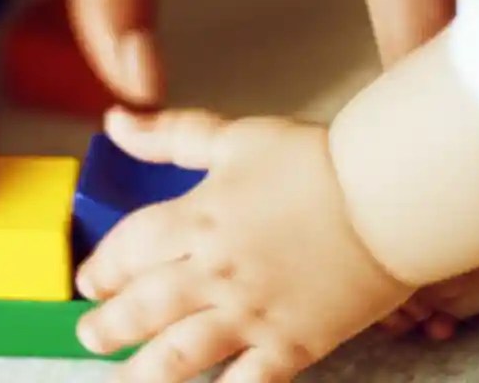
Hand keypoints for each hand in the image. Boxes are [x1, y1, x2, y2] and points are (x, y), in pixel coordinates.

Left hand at [75, 108, 410, 381]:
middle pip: (142, 308)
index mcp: (199, 216)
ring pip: (179, 355)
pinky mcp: (290, 345)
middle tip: (91, 336)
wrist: (389, 196)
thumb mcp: (234, 136)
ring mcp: (251, 313)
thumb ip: (170, 134)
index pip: (129, 249)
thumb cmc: (317, 162)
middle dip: (107, 327)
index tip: (90, 282)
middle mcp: (215, 270)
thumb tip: (115, 122)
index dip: (102, 268)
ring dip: (142, 372)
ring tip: (124, 380)